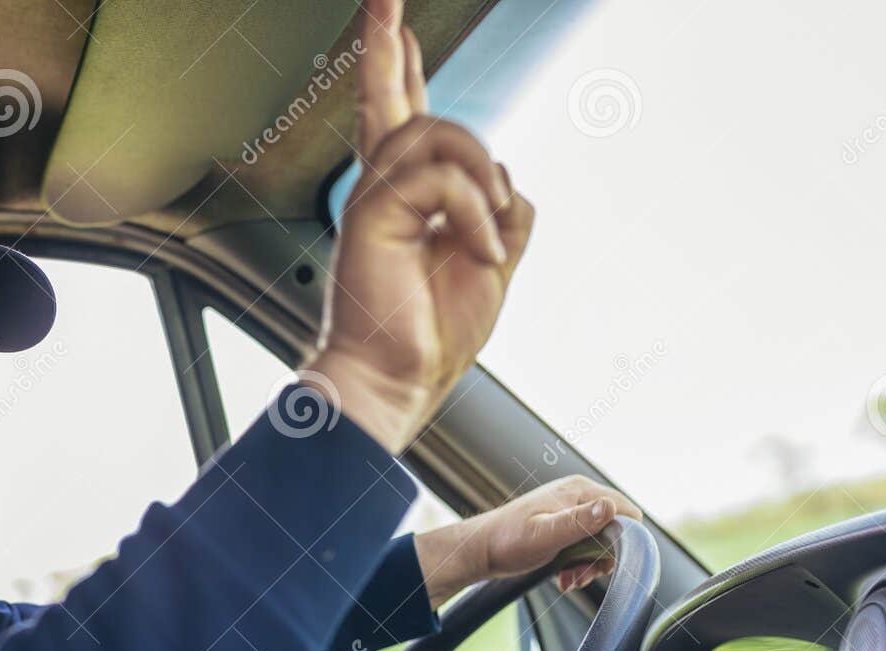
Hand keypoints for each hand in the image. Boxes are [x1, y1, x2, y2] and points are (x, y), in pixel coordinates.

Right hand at [301, 0, 533, 455]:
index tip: (394, 23)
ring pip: (439, 134)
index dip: (401, 68)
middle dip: (385, 47)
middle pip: (388, 101)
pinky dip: (476, 214)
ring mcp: (374, 200)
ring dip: (482, 177)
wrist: (396, 380)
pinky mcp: (374, 214)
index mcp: (408, 202)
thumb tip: (511, 185)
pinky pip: (446, 180)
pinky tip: (478, 251)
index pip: (405, 119)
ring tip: (487, 231)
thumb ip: (502, 215)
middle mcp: (383, 192)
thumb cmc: (431, 336)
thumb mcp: (492, 264)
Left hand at [414, 477, 643, 607]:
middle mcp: (579, 495)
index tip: (600, 564)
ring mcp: (571, 510)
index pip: (626, 512)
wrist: (480, 550)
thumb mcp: (545, 534)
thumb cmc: (507, 541)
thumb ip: (578, 522)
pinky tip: (564, 577)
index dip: (622, 541)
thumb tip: (610, 507)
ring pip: (601, 542)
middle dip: (603, 558)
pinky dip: (580, 564)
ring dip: (590, 565)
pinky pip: (585, 546)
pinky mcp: (564, 525)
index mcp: (579, 490)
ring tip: (569, 579)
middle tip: (580, 575)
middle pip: (615, 529)